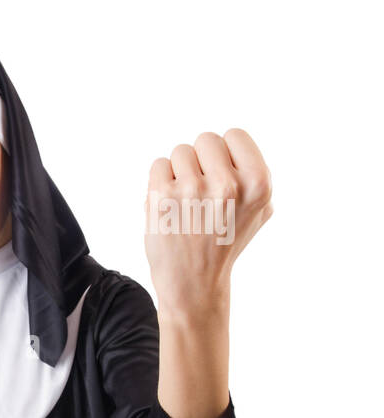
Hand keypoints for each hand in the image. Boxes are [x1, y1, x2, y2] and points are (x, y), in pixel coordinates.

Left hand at [143, 128, 271, 313]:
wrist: (194, 281)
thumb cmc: (225, 242)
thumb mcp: (259, 211)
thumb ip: (255, 175)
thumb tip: (237, 145)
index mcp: (258, 184)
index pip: (235, 135)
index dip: (225, 153)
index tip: (221, 174)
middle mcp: (228, 184)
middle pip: (206, 139)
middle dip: (201, 161)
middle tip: (202, 192)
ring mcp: (192, 190)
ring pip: (180, 151)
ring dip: (179, 172)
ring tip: (186, 202)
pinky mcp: (161, 197)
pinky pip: (158, 165)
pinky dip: (160, 181)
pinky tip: (169, 205)